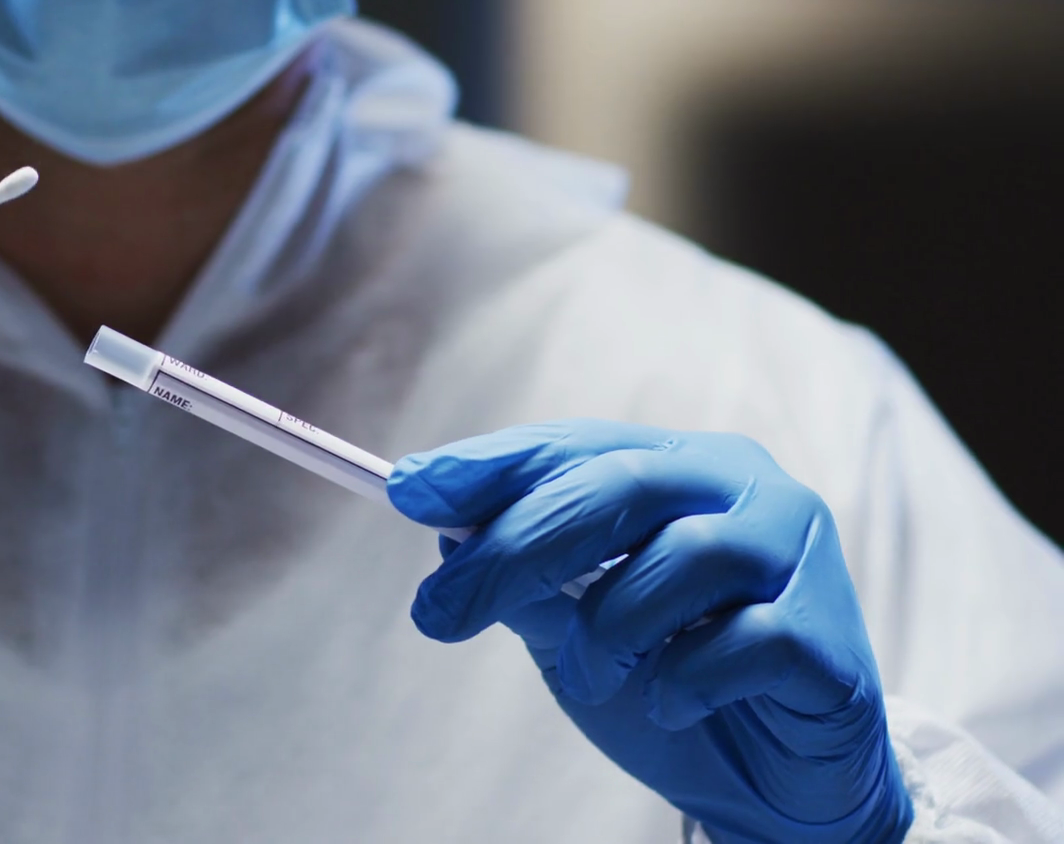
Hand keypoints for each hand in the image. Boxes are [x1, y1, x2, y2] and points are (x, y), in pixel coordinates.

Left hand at [389, 421, 911, 843]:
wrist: (775, 787)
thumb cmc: (669, 683)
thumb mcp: (573, 630)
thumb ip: (525, 581)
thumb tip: (445, 538)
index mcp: (679, 467)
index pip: (575, 445)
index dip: (490, 464)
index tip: (406, 489)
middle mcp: (743, 488)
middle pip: (619, 488)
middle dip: (515, 548)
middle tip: (439, 613)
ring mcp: (797, 553)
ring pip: (682, 558)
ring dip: (608, 629)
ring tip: (592, 676)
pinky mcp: (827, 634)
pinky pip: (743, 639)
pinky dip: (684, 678)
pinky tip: (672, 702)